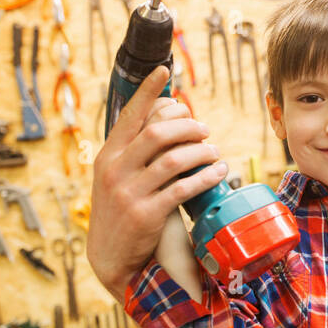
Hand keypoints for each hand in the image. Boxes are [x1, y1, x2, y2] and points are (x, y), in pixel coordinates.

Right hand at [87, 66, 227, 297]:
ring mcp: (129, 192)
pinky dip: (206, 177)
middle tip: (205, 131)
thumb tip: (164, 118)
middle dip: (188, 126)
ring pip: (174, 159)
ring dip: (201, 152)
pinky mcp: (146, 214)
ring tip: (215, 153)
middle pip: (158, 133)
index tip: (164, 70)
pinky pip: (183, 188)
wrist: (109, 256)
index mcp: (108, 155)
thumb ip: (133, 152)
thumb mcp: (115, 177)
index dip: (148, 91)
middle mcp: (115, 169)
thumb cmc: (121, 210)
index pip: (130, 115)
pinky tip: (219, 173)